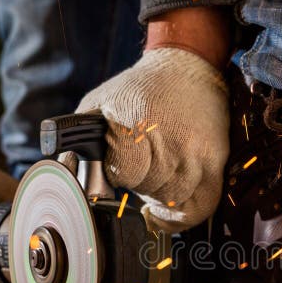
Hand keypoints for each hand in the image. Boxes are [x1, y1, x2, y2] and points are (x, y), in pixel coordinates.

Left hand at [76, 47, 229, 232]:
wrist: (187, 67)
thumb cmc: (140, 88)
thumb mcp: (100, 104)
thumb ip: (79, 139)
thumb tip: (66, 172)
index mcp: (137, 125)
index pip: (127, 175)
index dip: (121, 176)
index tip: (121, 169)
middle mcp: (170, 140)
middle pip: (152, 190)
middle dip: (141, 187)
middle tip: (141, 172)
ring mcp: (196, 152)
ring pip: (176, 200)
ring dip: (162, 197)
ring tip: (157, 180)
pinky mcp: (215, 159)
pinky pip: (202, 205)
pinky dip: (184, 215)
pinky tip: (172, 207)